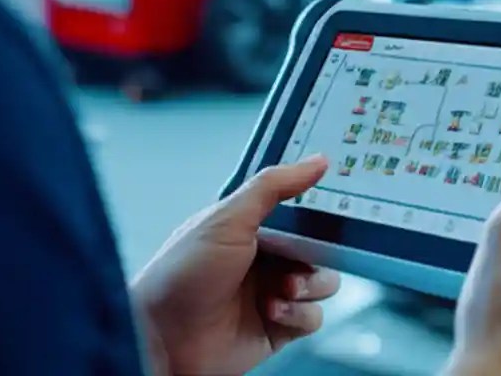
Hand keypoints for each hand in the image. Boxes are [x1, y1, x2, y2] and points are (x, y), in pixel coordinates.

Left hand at [130, 156, 340, 375]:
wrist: (162, 339)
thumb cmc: (182, 273)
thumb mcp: (228, 218)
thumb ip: (273, 186)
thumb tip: (316, 161)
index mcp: (251, 228)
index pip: (299, 212)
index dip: (319, 211)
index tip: (338, 206)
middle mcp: (264, 260)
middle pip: (318, 248)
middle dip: (317, 252)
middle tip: (299, 256)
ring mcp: (272, 295)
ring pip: (322, 282)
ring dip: (310, 284)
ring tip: (283, 289)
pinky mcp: (278, 329)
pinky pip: (313, 317)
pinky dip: (300, 314)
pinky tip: (272, 312)